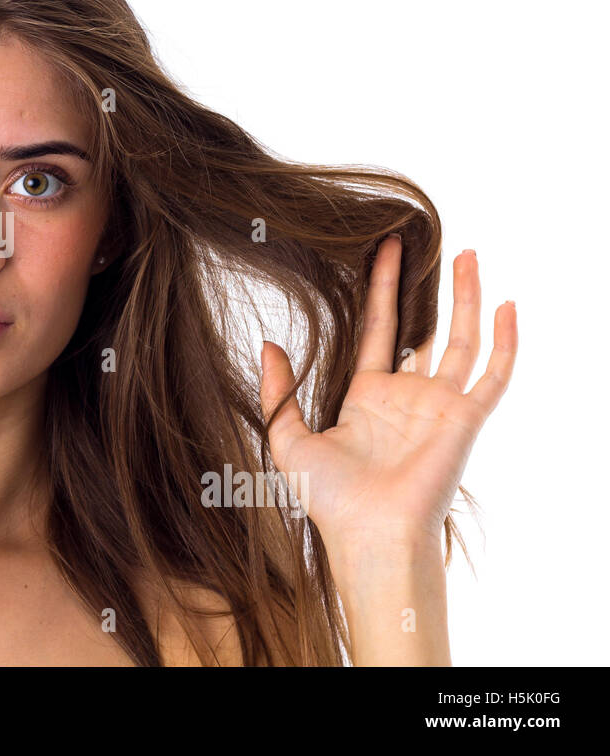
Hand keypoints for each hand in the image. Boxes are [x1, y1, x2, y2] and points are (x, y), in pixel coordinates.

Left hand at [258, 235, 517, 555]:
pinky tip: (508, 306)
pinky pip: (493, 374)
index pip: (378, 326)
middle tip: (432, 243)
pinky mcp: (466, 419)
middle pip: (425, 327)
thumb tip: (268, 343)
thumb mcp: (287, 437)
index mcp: (368, 396)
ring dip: (467, 298)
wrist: (368, 532)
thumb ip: (278, 391)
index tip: (382, 249)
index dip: (381, 287)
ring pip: (461, 340)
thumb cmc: (329, 497)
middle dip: (429, 286)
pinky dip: (505, 342)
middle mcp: (407, 396)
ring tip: (469, 255)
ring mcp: (439, 405)